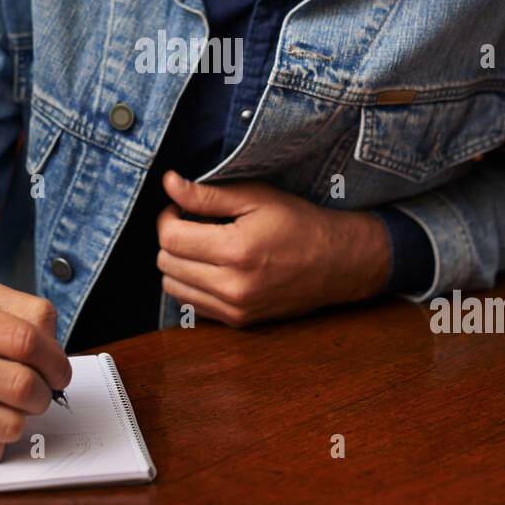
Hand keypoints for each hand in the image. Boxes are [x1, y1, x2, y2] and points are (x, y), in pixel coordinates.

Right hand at [0, 283, 71, 462]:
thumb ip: (20, 311)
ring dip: (23, 418)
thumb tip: (55, 348)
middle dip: (44, 392)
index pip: (22, 341)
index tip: (59, 370)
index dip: (54, 359)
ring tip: (13, 405)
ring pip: (7, 425)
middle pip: (19, 386)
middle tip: (41, 390)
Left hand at [156, 171, 391, 326]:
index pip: (169, 239)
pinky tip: (213, 267)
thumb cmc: (300, 223)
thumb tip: (168, 183)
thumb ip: (207, 194)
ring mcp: (235, 309)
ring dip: (178, 264)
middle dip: (172, 239)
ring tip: (202, 246)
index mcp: (236, 251)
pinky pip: (193, 305)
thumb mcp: (256, 197)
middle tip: (193, 224)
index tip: (180, 208)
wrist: (338, 263)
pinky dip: (193, 285)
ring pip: (173, 289)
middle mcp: (232, 286)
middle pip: (166, 264)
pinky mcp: (239, 321)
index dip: (167, 217)